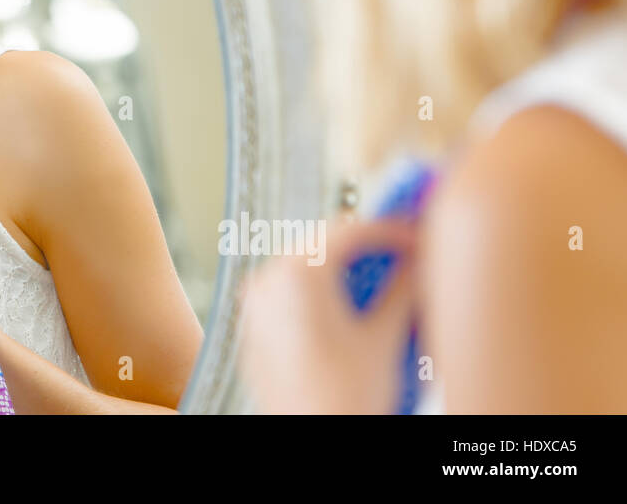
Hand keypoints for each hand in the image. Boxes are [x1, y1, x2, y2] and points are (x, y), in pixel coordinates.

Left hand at [237, 215, 419, 413]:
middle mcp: (266, 281)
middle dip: (365, 246)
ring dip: (341, 267)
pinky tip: (350, 306)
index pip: (348, 231)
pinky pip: (287, 293)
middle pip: (322, 244)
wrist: (312, 441)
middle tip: (404, 251)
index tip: (418, 234)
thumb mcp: (383, 339)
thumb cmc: (343, 400)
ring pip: (302, 267)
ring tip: (382, 278)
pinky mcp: (254, 328)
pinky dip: (319, 291)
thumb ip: (403, 289)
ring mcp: (255, 305)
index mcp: (296, 275)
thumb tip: (418, 259)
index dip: (390, 229)